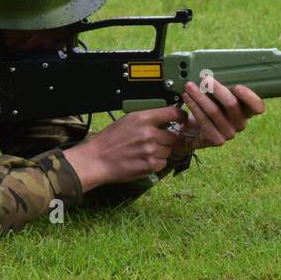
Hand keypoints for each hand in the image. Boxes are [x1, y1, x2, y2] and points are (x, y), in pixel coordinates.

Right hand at [63, 104, 187, 189]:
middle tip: (156, 141)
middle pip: (173, 135)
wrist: (97, 159)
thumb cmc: (110, 140)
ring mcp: (150, 150)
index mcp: (143, 118)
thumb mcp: (128, 120)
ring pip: (168, 150)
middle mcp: (148, 133)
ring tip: (146, 152)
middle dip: (168, 139)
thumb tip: (166, 117)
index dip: (181, 116)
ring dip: (162, 152)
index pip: (172, 113)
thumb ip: (148, 118)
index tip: (183, 119)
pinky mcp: (150, 165)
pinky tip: (144, 160)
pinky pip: (163, 163)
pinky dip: (157, 163)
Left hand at [175, 79, 264, 151]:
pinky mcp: (217, 140)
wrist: (196, 130)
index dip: (249, 97)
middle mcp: (241, 123)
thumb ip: (222, 85)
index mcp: (247, 110)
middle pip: (232, 104)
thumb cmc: (211, 106)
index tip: (237, 86)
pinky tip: (187, 98)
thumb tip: (212, 70)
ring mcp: (230, 133)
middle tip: (203, 78)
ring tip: (189, 86)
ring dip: (200, 96)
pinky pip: (204, 121)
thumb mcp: (218, 95)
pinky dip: (194, 107)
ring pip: (215, 112)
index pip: (257, 106)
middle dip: (216, 89)